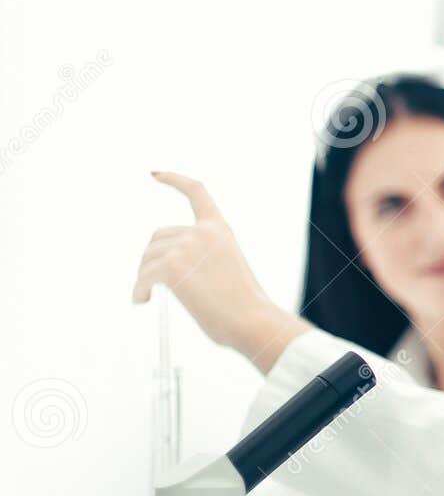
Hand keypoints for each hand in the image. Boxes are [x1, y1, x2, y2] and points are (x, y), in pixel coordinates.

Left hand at [132, 172, 308, 371]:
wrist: (252, 321)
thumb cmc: (244, 307)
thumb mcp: (225, 271)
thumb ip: (201, 259)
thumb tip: (164, 271)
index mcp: (220, 230)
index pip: (196, 192)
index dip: (174, 180)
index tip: (155, 173)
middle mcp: (203, 232)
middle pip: (159, 237)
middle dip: (152, 259)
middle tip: (152, 283)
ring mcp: (187, 246)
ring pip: (147, 258)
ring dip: (144, 277)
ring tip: (148, 296)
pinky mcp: (172, 266)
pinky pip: (143, 276)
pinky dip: (138, 290)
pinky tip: (143, 301)